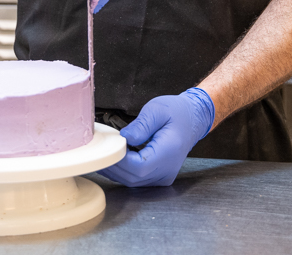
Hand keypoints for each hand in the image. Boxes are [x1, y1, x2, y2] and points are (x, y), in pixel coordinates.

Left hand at [98, 88, 215, 187]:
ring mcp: (164, 176)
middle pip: (134, 177)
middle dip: (113, 166)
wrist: (193, 118)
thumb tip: (123, 139)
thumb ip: (140, 125)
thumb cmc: (177, 112)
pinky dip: (123, 172)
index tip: (107, 148)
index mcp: (169, 152)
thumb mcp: (157, 109)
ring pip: (134, 181)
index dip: (120, 160)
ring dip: (116, 170)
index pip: (139, 166)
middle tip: (98, 152)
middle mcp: (167, 169)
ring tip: (103, 155)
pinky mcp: (159, 176)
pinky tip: (114, 160)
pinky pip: (137, 179)